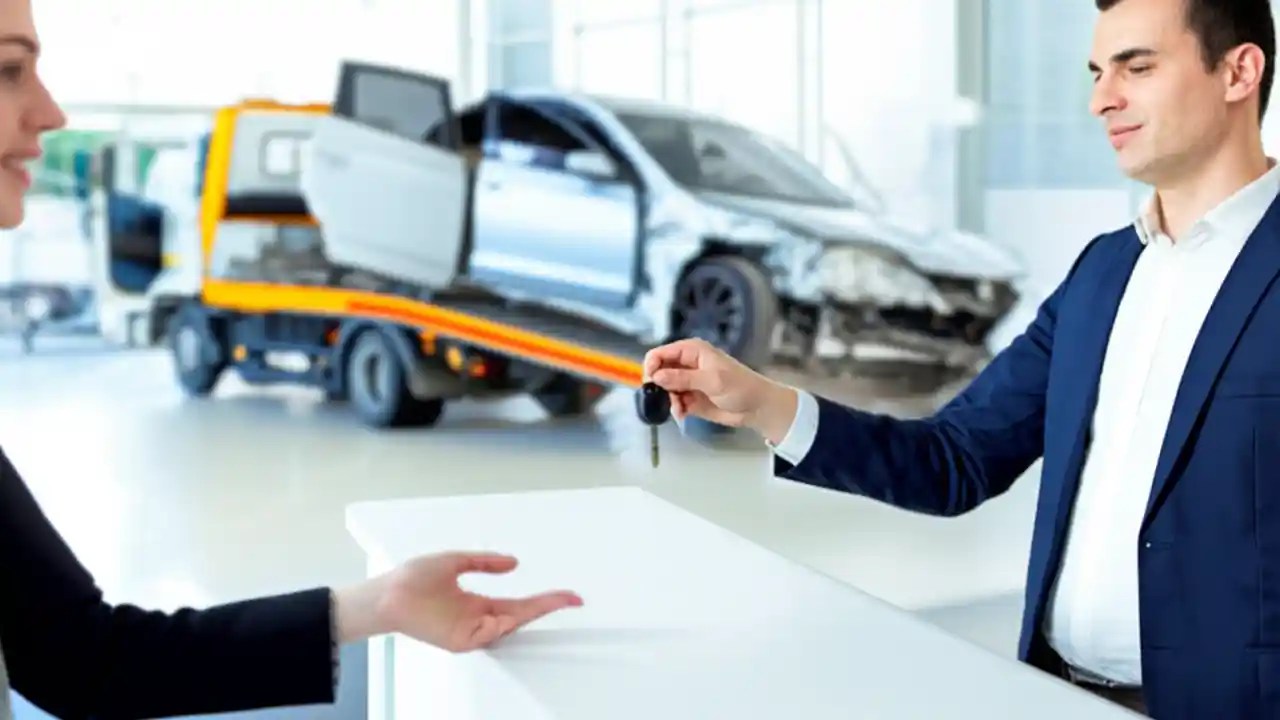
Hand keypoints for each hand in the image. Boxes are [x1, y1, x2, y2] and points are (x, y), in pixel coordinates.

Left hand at [335, 551, 581, 651]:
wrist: (387, 593)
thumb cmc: (413, 579)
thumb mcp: (456, 561)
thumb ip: (485, 562)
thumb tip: (514, 563)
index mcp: (478, 603)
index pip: (518, 603)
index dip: (543, 600)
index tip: (567, 595)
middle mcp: (478, 619)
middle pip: (521, 615)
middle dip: (546, 607)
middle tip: (570, 599)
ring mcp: (470, 632)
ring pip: (508, 625)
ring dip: (528, 614)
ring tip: (547, 602)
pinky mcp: (459, 641)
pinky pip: (487, 635)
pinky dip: (501, 626)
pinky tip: (509, 615)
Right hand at [643, 338, 797, 442]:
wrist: (756, 408)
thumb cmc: (739, 387)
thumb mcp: (712, 380)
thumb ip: (683, 378)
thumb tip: (657, 376)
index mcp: (692, 351)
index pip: (661, 353)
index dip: (652, 366)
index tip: (651, 383)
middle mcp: (686, 364)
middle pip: (659, 371)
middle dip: (659, 386)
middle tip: (666, 398)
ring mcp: (687, 382)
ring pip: (664, 389)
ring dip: (667, 400)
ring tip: (679, 409)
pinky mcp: (690, 398)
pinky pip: (673, 402)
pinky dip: (674, 408)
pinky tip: (682, 414)